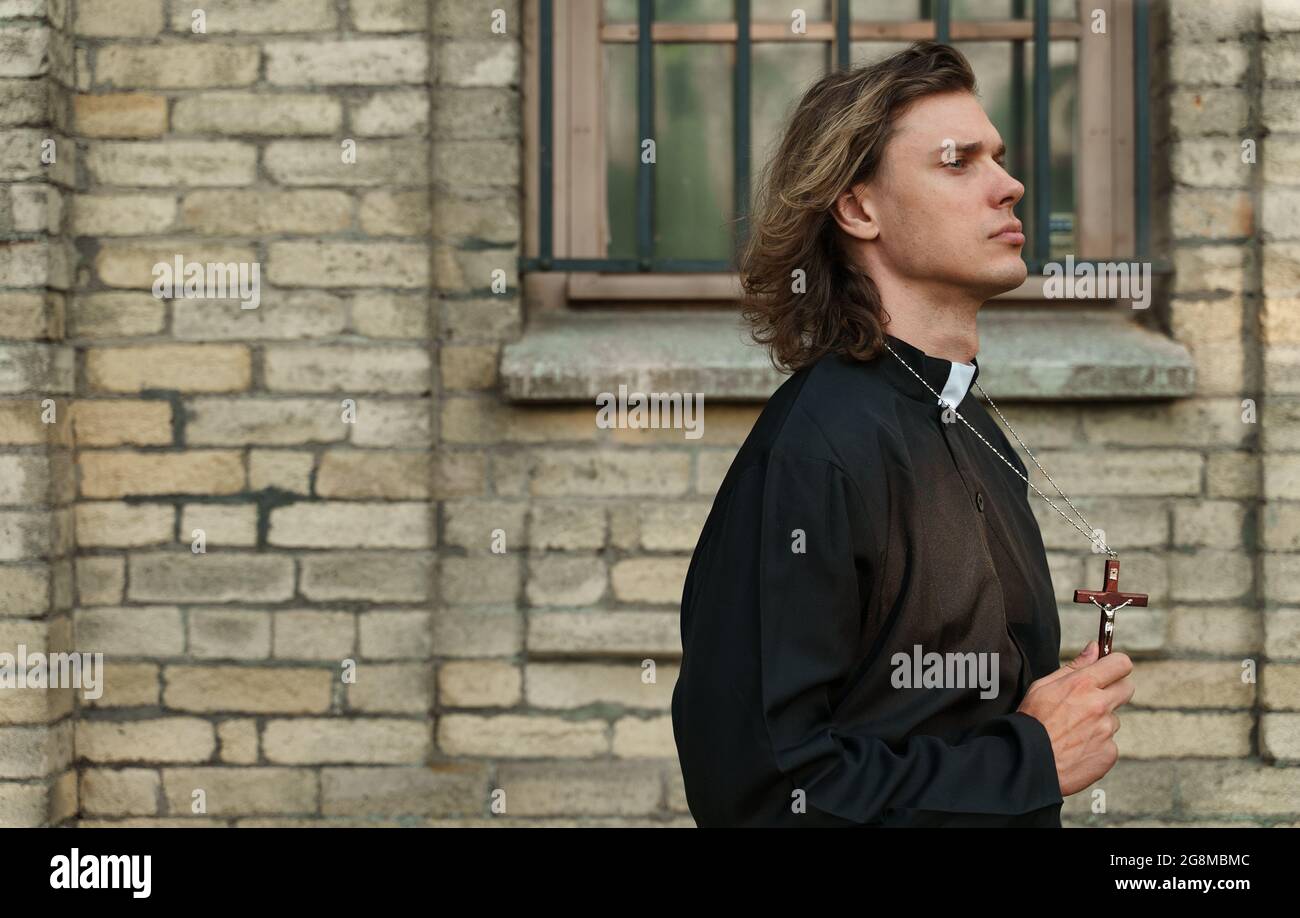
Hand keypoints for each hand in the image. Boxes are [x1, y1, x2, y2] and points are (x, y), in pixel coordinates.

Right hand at [1016, 640, 1134, 796]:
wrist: (1028, 761)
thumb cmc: (1032, 722)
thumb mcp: (1044, 686)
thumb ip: (1074, 666)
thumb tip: (1094, 647)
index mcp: (1083, 685)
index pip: (1120, 663)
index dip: (1115, 664)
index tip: (1109, 669)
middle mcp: (1099, 705)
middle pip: (1127, 688)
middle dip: (1114, 689)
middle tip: (1093, 699)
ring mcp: (1106, 730)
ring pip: (1113, 719)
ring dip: (1100, 722)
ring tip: (1074, 731)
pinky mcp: (1109, 753)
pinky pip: (1109, 743)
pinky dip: (1096, 745)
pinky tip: (1077, 747)